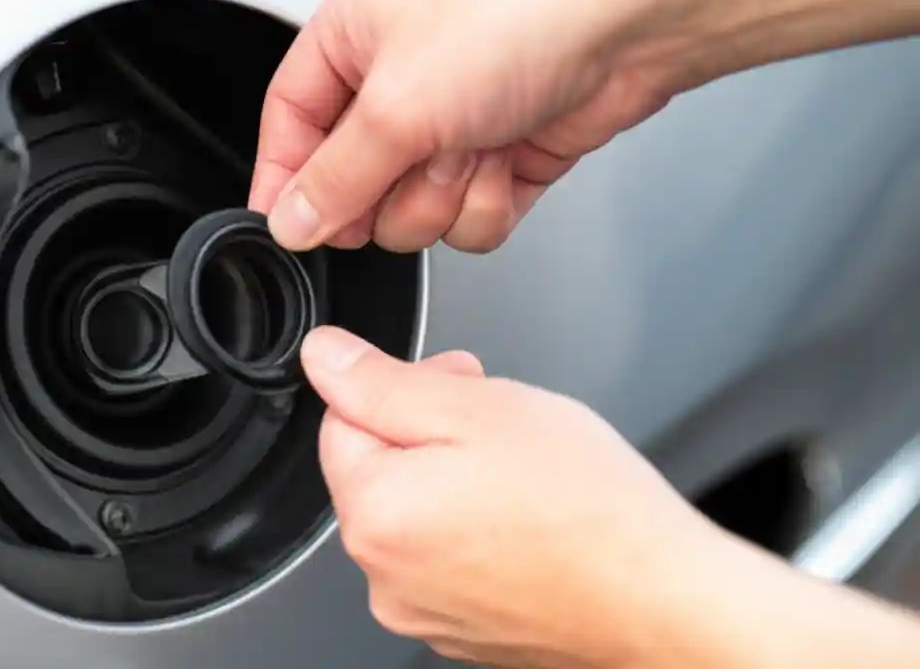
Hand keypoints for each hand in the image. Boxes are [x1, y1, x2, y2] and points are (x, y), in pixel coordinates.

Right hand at [249, 0, 696, 252]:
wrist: (641, 11)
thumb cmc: (524, 4)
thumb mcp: (397, 103)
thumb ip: (334, 177)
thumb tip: (292, 220)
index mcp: (356, 32)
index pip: (293, 119)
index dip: (287, 178)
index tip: (288, 228)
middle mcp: (405, 74)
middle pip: (355, 178)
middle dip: (385, 191)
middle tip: (407, 169)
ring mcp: (460, 116)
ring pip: (416, 208)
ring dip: (444, 196)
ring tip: (474, 147)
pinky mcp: (511, 151)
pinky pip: (472, 217)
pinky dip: (490, 204)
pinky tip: (508, 160)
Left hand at [301, 326, 732, 666]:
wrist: (663, 602)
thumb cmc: (588, 511)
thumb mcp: (478, 407)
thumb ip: (382, 381)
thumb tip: (324, 357)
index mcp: (376, 513)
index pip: (341, 420)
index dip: (402, 386)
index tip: (455, 384)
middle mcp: (383, 574)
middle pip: (377, 470)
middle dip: (429, 431)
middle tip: (499, 424)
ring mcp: (420, 610)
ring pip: (415, 514)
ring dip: (454, 481)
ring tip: (524, 477)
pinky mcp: (459, 629)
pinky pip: (446, 559)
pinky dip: (475, 532)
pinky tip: (529, 521)